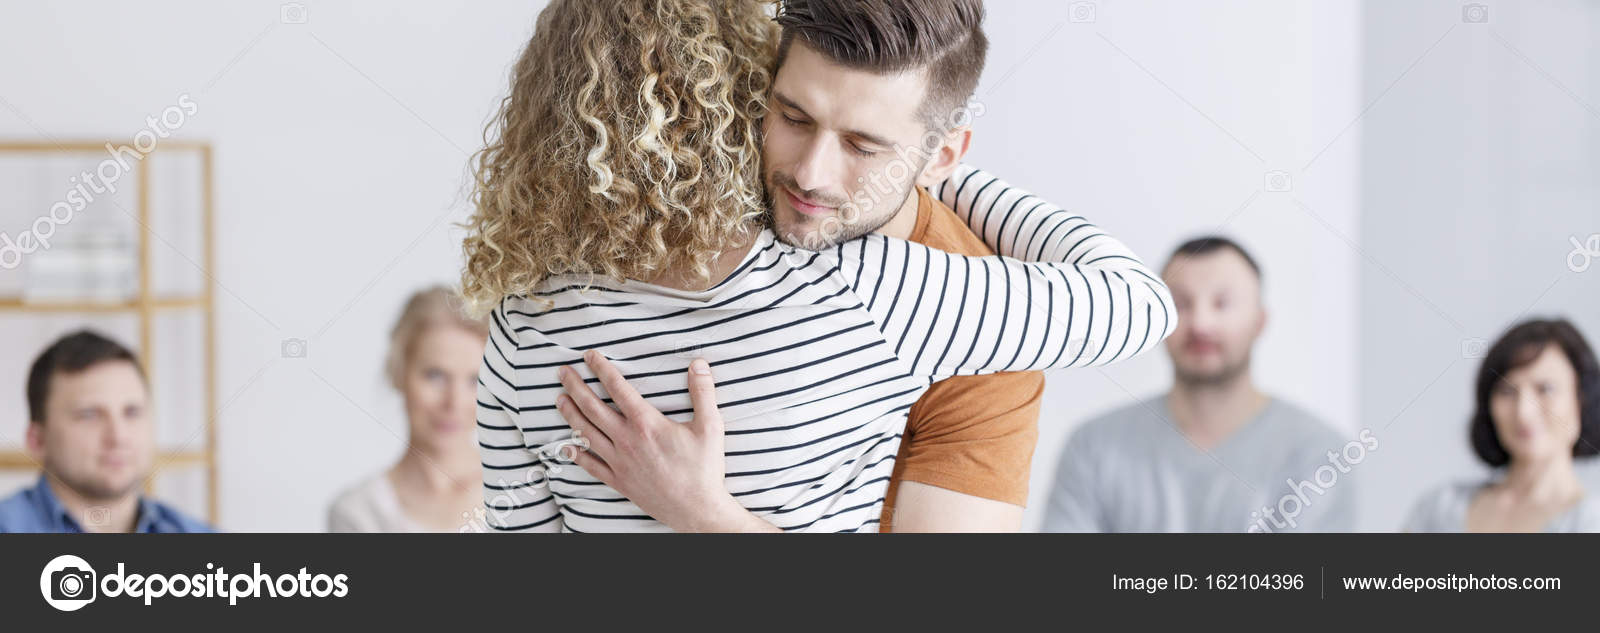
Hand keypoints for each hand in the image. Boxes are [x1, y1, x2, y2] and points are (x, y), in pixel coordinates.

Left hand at [554, 350, 775, 531]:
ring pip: (586, 434)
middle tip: (562, 372)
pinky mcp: (619, 481)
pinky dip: (576, 454)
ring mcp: (620, 462)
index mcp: (646, 423)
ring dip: (570, 414)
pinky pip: (591, 465)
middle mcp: (627, 440)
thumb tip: (698, 364)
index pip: (618, 388)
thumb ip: (703, 392)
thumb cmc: (704, 469)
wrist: (697, 509)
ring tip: (559, 399)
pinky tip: (566, 447)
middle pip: (593, 408)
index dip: (602, 369)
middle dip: (575, 387)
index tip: (590, 356)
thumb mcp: (711, 426)